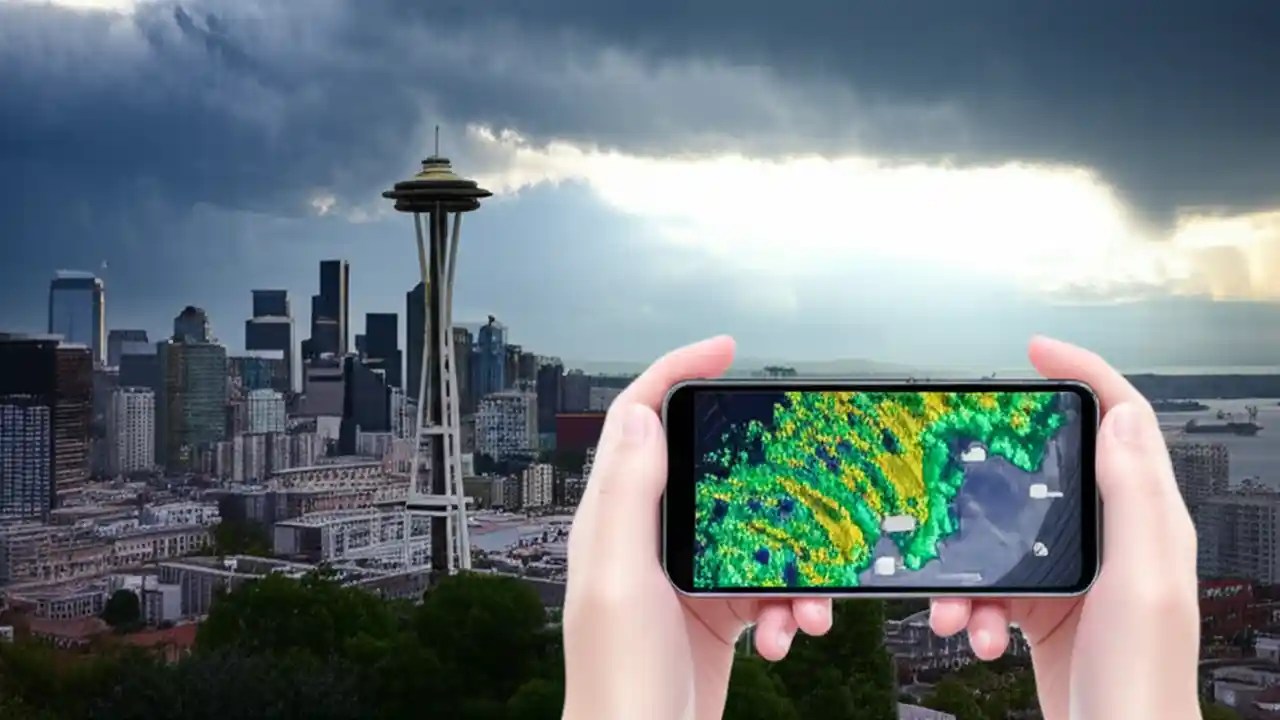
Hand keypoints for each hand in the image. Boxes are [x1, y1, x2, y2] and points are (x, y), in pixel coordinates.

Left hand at [561, 336, 833, 719]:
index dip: (676, 373)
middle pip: (709, 469)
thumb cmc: (619, 679)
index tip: (723, 350)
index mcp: (615, 519)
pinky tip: (786, 633)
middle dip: (764, 477)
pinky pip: (767, 584)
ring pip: (754, 532)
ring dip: (791, 561)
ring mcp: (683, 573)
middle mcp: (646, 538)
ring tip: (805, 600)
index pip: (637, 419)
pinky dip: (789, 604)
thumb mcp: (620, 579)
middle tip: (804, 468)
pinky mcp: (715, 608)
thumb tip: (640, 416)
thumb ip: (627, 496)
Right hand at [929, 337, 1200, 718]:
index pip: (1124, 420)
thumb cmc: (1140, 679)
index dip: (1083, 373)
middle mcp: (1114, 540)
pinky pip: (991, 583)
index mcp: (1147, 521)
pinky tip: (972, 630)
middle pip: (1051, 467)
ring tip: (957, 598)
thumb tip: (1123, 417)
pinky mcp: (1044, 607)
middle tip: (957, 455)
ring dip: (968, 563)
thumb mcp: (1142, 581)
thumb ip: (1136, 499)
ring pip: (1005, 533)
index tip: (1037, 351)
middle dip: (996, 472)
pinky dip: (971, 605)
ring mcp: (1076, 573)